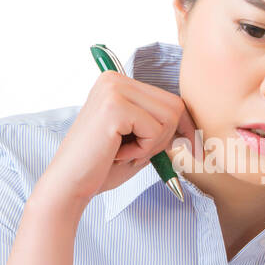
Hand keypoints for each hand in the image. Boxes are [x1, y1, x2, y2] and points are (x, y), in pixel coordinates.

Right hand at [34, 70, 195, 210]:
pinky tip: (119, 153)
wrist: (69, 185)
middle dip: (166, 138)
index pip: (170, 99)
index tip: (194, 150)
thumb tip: (195, 125)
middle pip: (175, 105)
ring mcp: (113, 90)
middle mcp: (114, 79)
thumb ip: (161, 127)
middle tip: (138, 154)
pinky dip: (144, 150)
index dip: (184, 128)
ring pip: (169, 117)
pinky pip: (155, 129)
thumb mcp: (139, 140)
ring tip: (125, 152)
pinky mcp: (114, 107)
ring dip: (153, 145)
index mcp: (118, 83)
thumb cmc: (102, 166)